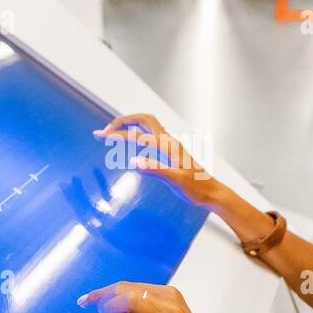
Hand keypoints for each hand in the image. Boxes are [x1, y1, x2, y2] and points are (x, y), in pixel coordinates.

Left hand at [77, 281, 229, 312]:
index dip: (103, 291)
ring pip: (129, 300)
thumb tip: (116, 308)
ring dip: (110, 310)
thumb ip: (147, 311)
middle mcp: (169, 304)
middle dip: (103, 300)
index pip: (128, 285)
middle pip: (124, 289)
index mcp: (169, 296)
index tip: (87, 299)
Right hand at [92, 113, 220, 208]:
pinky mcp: (170, 152)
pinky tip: (132, 143)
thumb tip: (133, 162)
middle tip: (106, 131)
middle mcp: (168, 141)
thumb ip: (155, 169)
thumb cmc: (197, 188)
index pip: (137, 135)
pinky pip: (150, 135)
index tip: (100, 135)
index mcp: (167, 146)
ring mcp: (170, 145)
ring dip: (129, 125)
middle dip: (122, 121)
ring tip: (113, 132)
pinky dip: (137, 133)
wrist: (212, 192)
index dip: (117, 134)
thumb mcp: (176, 180)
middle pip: (142, 120)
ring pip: (147, 126)